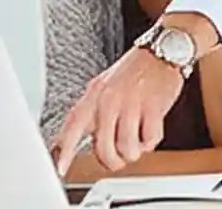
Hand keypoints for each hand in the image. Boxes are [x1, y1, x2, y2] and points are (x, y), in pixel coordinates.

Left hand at [51, 47, 184, 174]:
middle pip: (104, 148)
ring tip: (137, 138)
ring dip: (135, 151)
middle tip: (119, 157)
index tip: (60, 169)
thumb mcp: (103, 87)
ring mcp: (131, 103)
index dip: (64, 150)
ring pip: (128, 148)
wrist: (160, 52)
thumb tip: (76, 141)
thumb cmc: (132, 72)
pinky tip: (149, 129)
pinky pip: (150, 140)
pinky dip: (151, 141)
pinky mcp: (153, 107)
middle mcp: (109, 100)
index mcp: (93, 95)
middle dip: (113, 161)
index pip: (73, 126)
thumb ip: (92, 114)